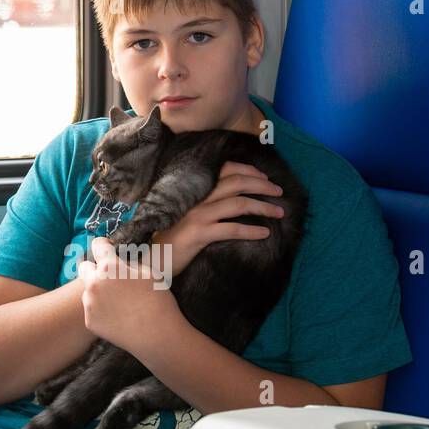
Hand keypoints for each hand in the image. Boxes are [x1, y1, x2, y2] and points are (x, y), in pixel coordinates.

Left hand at [77, 236, 178, 353]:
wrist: (157, 335)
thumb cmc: (158, 301)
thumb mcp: (149, 272)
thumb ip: (128, 263)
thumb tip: (118, 260)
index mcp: (109, 267)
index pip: (97, 245)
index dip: (104, 245)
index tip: (107, 248)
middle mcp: (94, 283)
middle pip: (84, 267)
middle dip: (95, 268)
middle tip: (110, 276)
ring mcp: (90, 304)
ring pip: (88, 290)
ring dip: (98, 291)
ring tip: (118, 301)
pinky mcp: (90, 321)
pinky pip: (91, 309)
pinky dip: (100, 309)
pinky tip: (117, 315)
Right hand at [151, 161, 286, 276]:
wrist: (149, 259)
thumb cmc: (169, 238)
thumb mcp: (184, 214)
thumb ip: (203, 204)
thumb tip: (230, 199)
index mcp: (193, 190)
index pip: (224, 169)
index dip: (248, 170)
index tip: (264, 176)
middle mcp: (196, 198)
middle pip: (237, 182)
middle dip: (262, 185)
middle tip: (279, 192)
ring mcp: (197, 215)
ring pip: (239, 204)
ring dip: (263, 206)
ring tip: (279, 212)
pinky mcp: (199, 234)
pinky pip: (232, 229)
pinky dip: (251, 231)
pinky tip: (264, 233)